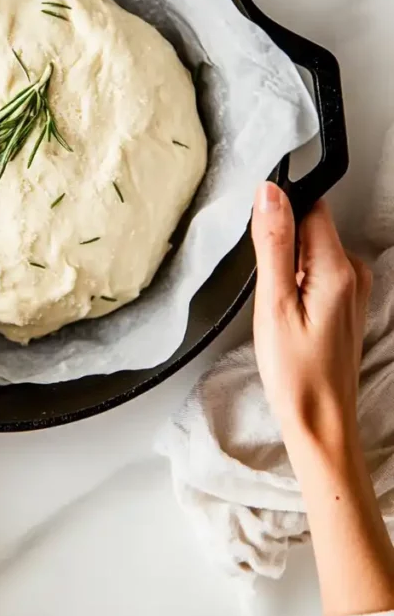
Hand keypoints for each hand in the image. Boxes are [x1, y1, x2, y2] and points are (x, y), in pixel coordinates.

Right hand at [252, 182, 393, 615]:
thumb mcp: (273, 304)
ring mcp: (353, 290)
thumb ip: (272, 243)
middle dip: (280, 243)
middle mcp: (353, 274)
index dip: (279, 212)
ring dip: (287, 265)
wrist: (320, 422)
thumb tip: (269, 194)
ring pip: (311, 250)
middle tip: (265, 284)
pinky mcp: (346, 304)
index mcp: (337, 269)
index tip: (261, 240)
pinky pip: (317, 271)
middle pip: (310, 226)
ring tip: (275, 303)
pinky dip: (297, 282)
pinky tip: (287, 312)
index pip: (310, 206)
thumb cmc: (296, 374)